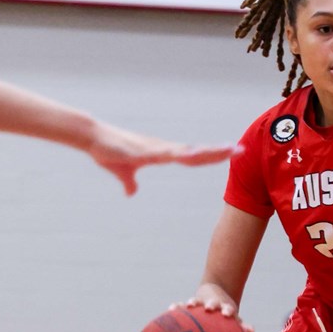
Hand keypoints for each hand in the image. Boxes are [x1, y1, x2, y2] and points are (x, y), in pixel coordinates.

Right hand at [86, 123, 233, 195]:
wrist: (92, 139)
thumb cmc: (107, 152)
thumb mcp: (121, 173)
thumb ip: (129, 183)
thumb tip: (131, 193)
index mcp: (162, 153)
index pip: (193, 156)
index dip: (211, 155)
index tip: (230, 153)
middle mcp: (163, 149)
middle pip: (196, 152)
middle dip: (218, 152)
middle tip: (241, 150)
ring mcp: (155, 148)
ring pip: (187, 151)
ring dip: (207, 151)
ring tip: (227, 151)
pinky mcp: (144, 151)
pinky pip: (166, 154)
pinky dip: (181, 154)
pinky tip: (194, 154)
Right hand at [172, 284, 254, 331]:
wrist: (215, 293)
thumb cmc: (226, 315)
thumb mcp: (233, 321)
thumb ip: (242, 327)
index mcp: (225, 309)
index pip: (228, 309)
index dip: (227, 311)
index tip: (226, 314)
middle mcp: (214, 304)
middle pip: (213, 303)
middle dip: (211, 304)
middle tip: (209, 308)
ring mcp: (201, 302)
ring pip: (197, 301)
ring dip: (194, 302)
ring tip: (189, 305)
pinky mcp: (192, 302)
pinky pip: (183, 305)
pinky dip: (178, 306)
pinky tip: (171, 309)